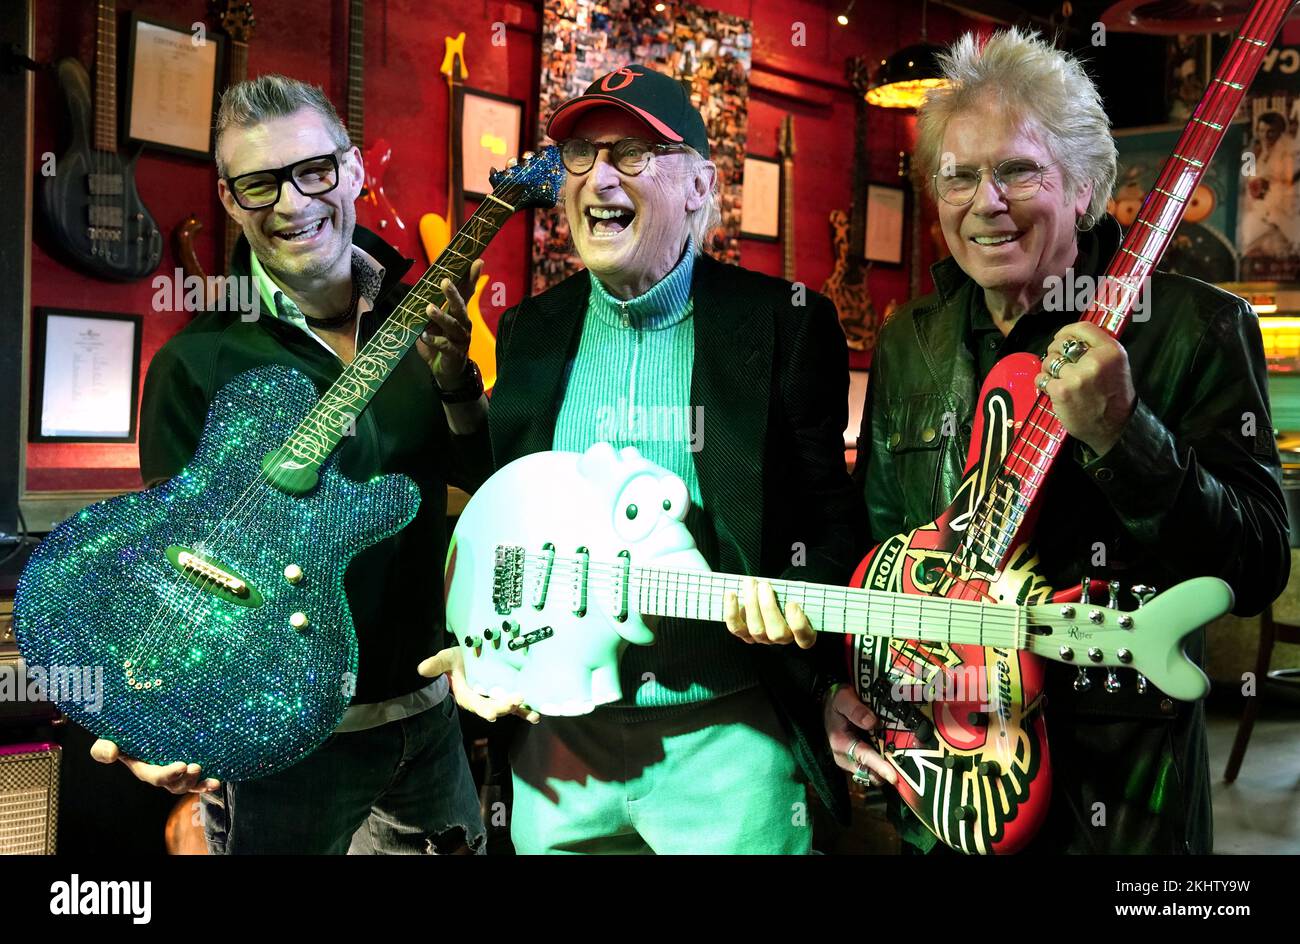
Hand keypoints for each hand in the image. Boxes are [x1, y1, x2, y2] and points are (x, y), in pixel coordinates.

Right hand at [90, 739, 219, 794]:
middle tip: (195, 767)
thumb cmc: (122, 732)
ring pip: (186, 784)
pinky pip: (198, 779)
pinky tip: (215, 782)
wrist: (139, 722)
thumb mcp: (108, 738)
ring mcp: (175, 771)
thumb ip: (103, 748)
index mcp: (143, 768)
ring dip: (197, 782)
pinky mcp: (188, 766)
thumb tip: (111, 754)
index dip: (167, 774)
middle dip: (185, 779)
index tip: (181, 766)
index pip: (154, 776)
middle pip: (173, 783)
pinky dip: (207, 784)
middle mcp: (160, 773)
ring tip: (207, 775)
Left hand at [417, 258, 483, 389]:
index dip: (471, 277)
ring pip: (453, 325)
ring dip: (441, 316)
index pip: (467, 292)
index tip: (476, 261)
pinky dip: (434, 340)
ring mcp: (461, 339)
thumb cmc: (440, 342)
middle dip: (453, 294)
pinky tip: (425, 336)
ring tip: (429, 308)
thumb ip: (432, 306)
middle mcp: (464, 324)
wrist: (447, 372)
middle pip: (461, 307)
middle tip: (445, 281)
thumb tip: (421, 287)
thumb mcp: (435, 322)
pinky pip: (445, 345)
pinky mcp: (454, 354)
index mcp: (460, 313)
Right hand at [418, 645, 539, 723]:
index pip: (475, 704)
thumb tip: (421, 669)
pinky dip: (526, 711)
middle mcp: (482, 700)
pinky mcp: (506, 694)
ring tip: (533, 715)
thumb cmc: (457, 659)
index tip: (492, 713)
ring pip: (507, 709)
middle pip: (493, 707)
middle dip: (504, 707)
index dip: (483, 709)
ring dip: (520, 712)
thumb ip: (436, 664)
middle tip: (517, 701)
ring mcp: (495, 698)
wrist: (470, 656)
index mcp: (467, 695)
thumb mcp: (446, 659)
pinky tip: (536, 715)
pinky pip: (517, 706)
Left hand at [723, 577, 815, 647]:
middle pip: (776, 633)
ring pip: (756, 629)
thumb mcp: (799, 592)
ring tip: (750, 582)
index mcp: (803, 633)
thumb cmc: (790, 594)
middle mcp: (782, 639)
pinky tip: (731, 593)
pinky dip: (731, 611)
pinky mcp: (745, 634)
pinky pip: (735, 627)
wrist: (772, 597)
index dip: (798, 623)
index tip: (792, 603)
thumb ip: (797, 592)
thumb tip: (790, 582)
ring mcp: (763, 638)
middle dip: (768, 607)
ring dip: (751, 603)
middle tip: (765, 585)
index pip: (804, 638)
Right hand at [823, 685, 895, 786]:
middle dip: (888, 772)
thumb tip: (872, 722)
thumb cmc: (836, 702)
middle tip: (907, 765)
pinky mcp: (858, 761)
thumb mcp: (843, 699)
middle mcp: (845, 757)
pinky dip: (885, 765)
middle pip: (870, 774)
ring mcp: (852, 761)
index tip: (894, 777)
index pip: (863, 757)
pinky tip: (894, 754)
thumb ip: (855, 709)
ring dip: (888, 769)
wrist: (830, 704)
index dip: (879, 767)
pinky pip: (874, 770)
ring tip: (903, 759)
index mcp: (841, 743)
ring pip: (874, 775)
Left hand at [1036, 321, 1135, 456]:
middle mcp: (1095, 360)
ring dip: (1049, 369)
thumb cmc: (1113, 397)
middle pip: (1061, 344)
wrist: (1114, 428)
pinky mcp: (1062, 390)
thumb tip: (1070, 338)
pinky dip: (1043, 383)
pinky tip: (1052, 389)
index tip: (1060, 338)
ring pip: (1049, 361)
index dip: (1066, 331)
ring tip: (1059, 379)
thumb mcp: (1116, 365)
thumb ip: (1098, 349)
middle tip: (1058, 363)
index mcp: (1111, 350)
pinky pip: (1042, 378)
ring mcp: (1077, 376)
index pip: (1082, 328)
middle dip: (1054, 351)